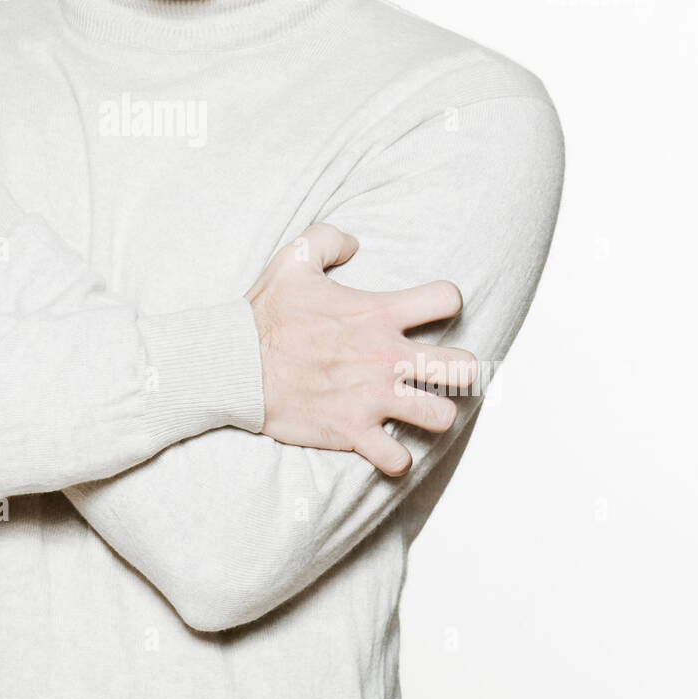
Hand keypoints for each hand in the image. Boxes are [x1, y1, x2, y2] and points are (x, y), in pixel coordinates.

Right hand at [245, 222, 476, 474]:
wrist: (233, 365)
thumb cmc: (264, 313)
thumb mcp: (293, 258)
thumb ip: (329, 239)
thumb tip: (355, 243)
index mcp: (377, 313)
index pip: (447, 299)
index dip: (446, 301)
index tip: (431, 309)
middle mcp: (384, 356)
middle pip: (464, 367)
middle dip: (462, 369)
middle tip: (441, 370)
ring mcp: (371, 397)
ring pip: (441, 417)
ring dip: (436, 415)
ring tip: (421, 409)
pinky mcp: (351, 431)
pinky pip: (396, 459)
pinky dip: (395, 457)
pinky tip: (387, 445)